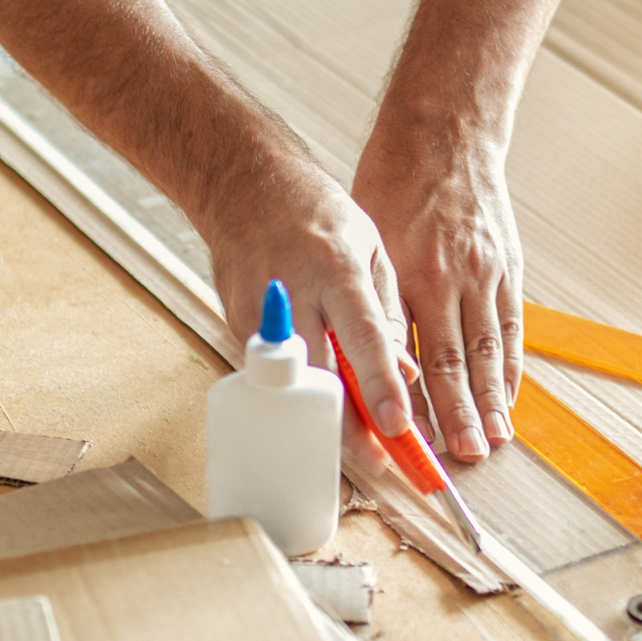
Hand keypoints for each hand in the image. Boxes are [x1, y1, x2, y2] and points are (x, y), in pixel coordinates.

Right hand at [206, 166, 416, 470]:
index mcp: (335, 268)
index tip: (396, 426)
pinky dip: (300, 392)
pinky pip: (273, 371)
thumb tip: (405, 371)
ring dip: (322, 420)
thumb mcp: (371, 246)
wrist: (242, 182)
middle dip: (346, 426)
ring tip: (356, 446)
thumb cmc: (314, 211)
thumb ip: (390, 311)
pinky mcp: (236, 323)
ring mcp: (258, 311)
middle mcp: (292, 291)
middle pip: (318, 376)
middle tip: (376, 459)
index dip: (380, 386)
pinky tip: (323, 406)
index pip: (363, 338)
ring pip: (290, 384)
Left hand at [353, 131, 522, 462]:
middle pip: (455, 361)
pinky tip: (506, 396)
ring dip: (491, 401)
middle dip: (459, 415)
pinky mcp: (508, 267)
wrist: (446, 132)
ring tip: (493, 440)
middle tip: (461, 457)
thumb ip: (370, 298)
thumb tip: (363, 357)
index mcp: (409, 271)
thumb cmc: (394, 181)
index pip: (408, 351)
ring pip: (489, 350)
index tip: (406, 437)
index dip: (409, 399)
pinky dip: (509, 367)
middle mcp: (451, 277)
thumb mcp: (367, 237)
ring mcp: (486, 273)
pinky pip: (511, 328)